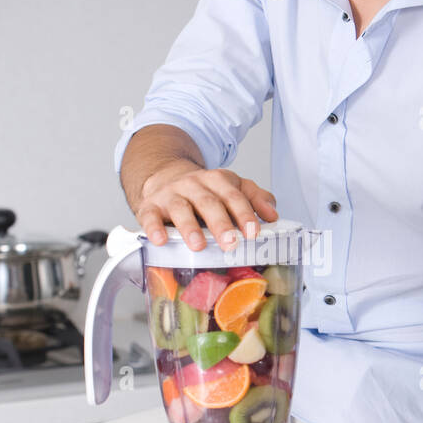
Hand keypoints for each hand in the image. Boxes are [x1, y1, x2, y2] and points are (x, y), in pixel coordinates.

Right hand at [137, 162, 278, 252]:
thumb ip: (254, 197)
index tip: (254, 232)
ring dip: (190, 227)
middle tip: (231, 243)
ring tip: (199, 246)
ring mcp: (171, 194)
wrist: (165, 177)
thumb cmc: (203, 190)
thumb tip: (272, 215)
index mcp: (217, 180)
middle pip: (209, 202)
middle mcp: (194, 184)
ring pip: (180, 208)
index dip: (244, 213)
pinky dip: (154, 228)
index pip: (234, 195)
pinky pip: (150, 216)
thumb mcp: (231, 187)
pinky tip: (160, 240)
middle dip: (221, 223)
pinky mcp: (149, 206)